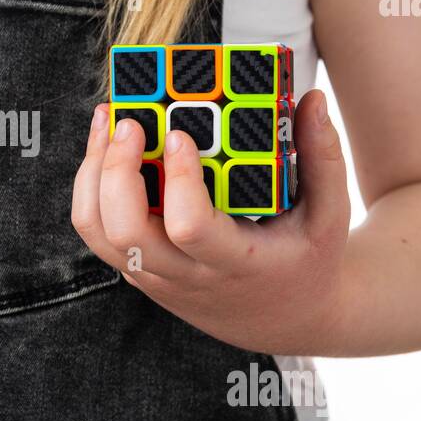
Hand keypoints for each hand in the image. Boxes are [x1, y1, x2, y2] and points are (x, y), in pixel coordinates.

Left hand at [71, 92, 352, 354]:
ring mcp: (155, 277)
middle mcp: (186, 276)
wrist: (282, 322)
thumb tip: (313, 99)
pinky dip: (92, 187)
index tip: (178, 135)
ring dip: (92, 175)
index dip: (178, 181)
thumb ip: (324, 157)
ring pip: (98, 233)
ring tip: (107, 124)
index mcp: (236, 264)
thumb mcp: (329, 217)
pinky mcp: (138, 270)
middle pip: (126, 233)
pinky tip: (106, 147)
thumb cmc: (307, 261)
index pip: (190, 228)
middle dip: (117, 172)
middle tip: (128, 123)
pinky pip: (98, 232)